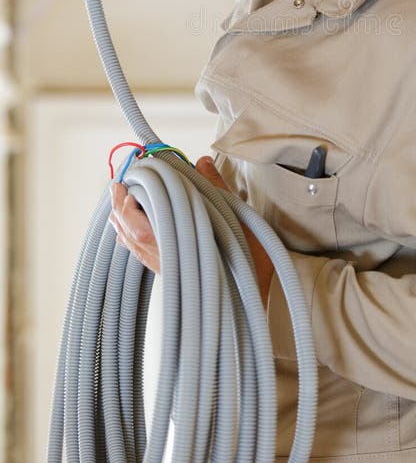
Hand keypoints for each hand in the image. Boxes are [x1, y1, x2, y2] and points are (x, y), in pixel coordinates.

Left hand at [109, 156, 274, 306]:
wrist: (248, 299)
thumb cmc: (247, 266)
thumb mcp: (237, 220)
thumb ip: (215, 188)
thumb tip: (201, 163)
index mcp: (179, 249)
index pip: (140, 227)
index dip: (130, 203)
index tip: (130, 182)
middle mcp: (165, 260)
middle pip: (129, 234)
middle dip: (121, 207)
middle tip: (119, 185)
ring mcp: (162, 267)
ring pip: (130, 243)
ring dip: (123, 220)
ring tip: (120, 199)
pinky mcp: (164, 271)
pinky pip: (137, 252)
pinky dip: (129, 235)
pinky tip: (130, 225)